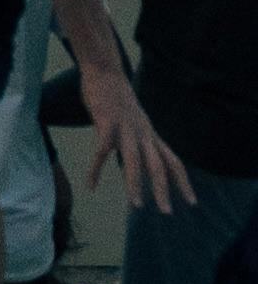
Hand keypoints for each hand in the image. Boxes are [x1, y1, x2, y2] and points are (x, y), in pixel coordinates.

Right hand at [82, 61, 194, 217]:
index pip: (174, 162)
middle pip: (158, 164)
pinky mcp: (106, 122)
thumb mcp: (136, 122)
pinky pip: (101, 151)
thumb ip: (139, 143)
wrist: (106, 70)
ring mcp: (125, 128)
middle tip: (166, 212)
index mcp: (151, 135)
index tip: (192, 203)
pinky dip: (95, 170)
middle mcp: (143, 133)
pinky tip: (90, 186)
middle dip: (162, 189)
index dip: (183, 182)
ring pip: (134, 160)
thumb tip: (139, 167)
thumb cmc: (119, 98)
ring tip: (136, 204)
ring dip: (135, 184)